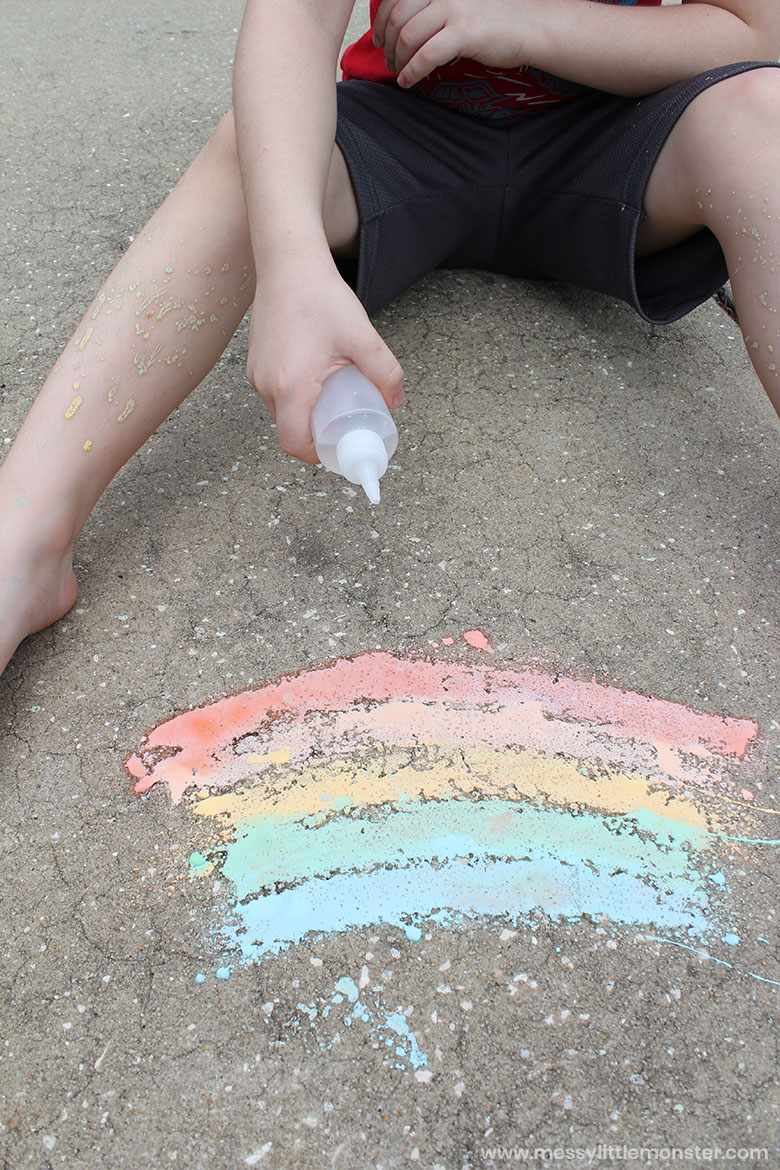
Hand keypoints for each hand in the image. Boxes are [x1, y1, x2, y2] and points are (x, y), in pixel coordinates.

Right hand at [246, 257, 403, 463]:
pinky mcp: (255, 363)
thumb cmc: (320, 296)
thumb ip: (385, 372)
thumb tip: (395, 401)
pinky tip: (315, 382)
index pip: (295, 443)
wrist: (288, 263)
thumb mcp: (363, 337)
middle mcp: (268, 384)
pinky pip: (275, 394)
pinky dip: (294, 398)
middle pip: (289, 431)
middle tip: (342, 427)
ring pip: (281, 413)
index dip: (317, 456)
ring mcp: (257, 374)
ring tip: (332, 401)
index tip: (338, 450)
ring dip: (305, 416)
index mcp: (292, 386)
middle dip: (315, 436)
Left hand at [373, 0, 532, 88]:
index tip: (378, 39)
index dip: (380, 21)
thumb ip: (431, 7)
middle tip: (389, 60)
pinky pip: (426, 55)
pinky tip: (408, 81)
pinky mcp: (464, 32)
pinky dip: (412, 71)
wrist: (529, 26)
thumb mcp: (457, 2)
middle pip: (397, 17)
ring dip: (398, 59)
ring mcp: (454, 8)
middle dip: (387, 43)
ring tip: (400, 72)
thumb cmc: (492, 19)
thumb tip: (398, 23)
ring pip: (407, 37)